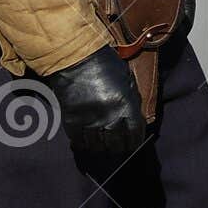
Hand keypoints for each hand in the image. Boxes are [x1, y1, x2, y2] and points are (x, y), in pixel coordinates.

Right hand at [46, 43, 146, 163]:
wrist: (76, 57)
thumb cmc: (105, 64)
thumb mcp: (127, 79)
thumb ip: (131, 100)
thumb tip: (134, 118)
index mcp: (126, 106)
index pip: (134, 134)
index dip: (134, 143)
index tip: (132, 146)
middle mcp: (109, 117)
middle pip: (116, 144)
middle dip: (118, 149)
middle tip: (117, 150)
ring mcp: (90, 120)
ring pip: (98, 146)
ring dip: (101, 149)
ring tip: (102, 149)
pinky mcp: (73, 120)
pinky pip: (79, 140)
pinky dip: (82, 145)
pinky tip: (84, 144)